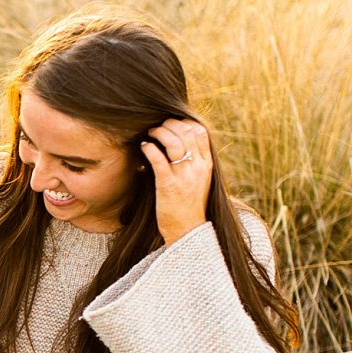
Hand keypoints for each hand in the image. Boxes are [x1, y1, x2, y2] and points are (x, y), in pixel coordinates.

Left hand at [142, 118, 213, 245]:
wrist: (188, 230)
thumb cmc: (189, 204)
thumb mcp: (200, 180)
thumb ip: (194, 161)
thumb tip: (180, 142)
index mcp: (206, 164)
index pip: (200, 131)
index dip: (184, 122)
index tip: (171, 124)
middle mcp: (198, 167)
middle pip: (186, 132)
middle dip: (169, 124)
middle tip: (157, 127)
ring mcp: (184, 176)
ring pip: (174, 142)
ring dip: (159, 132)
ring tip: (150, 134)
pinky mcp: (169, 185)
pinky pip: (159, 160)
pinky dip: (150, 148)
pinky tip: (144, 146)